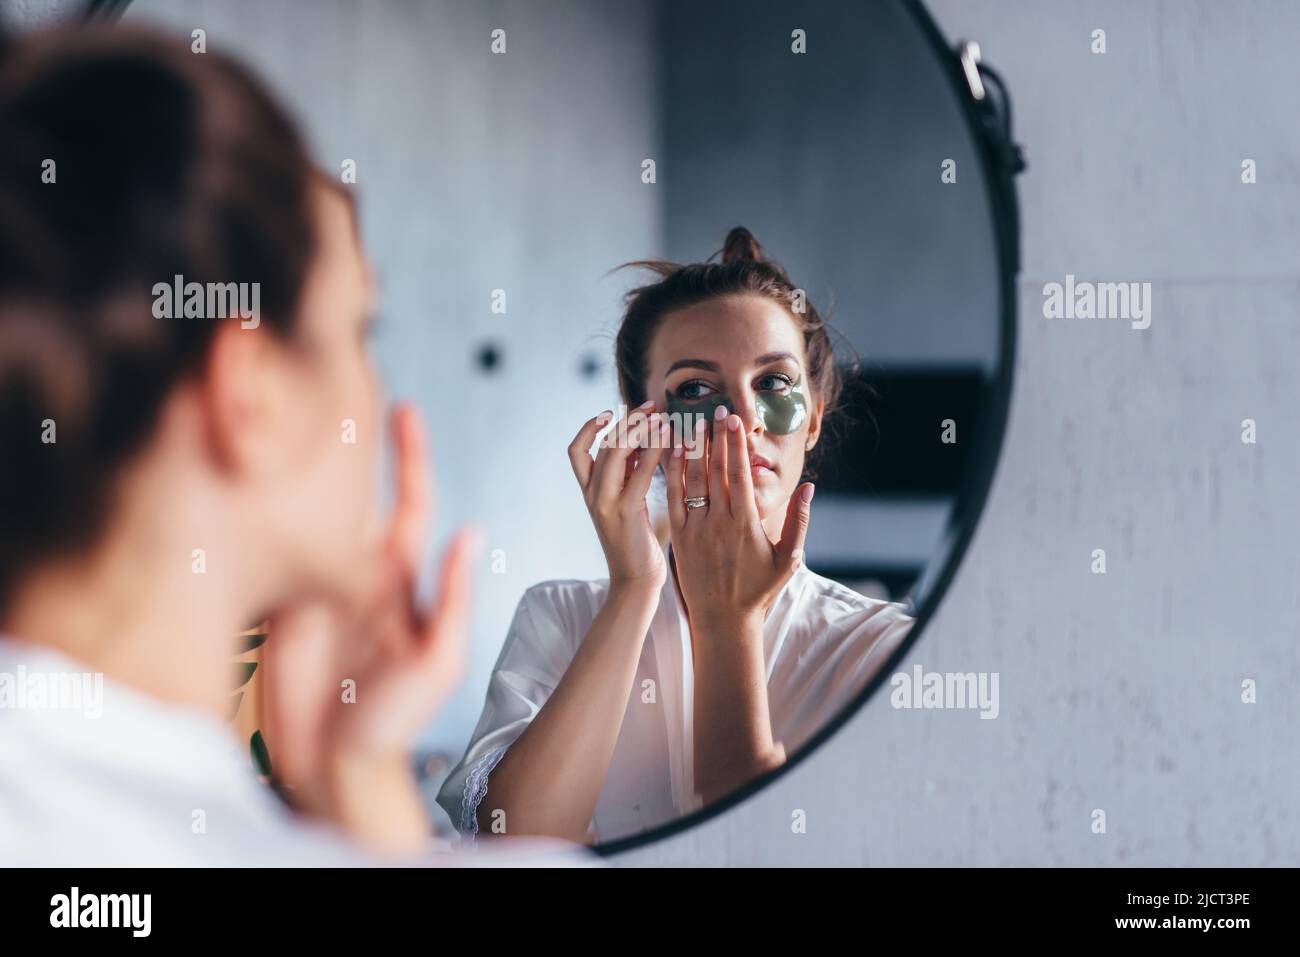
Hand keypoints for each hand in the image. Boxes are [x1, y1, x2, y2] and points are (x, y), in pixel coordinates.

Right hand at [262, 403, 476, 848]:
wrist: (334, 765)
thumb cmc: (395, 720)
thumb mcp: (438, 660)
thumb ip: (451, 597)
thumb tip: (469, 531)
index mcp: (400, 579)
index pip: (410, 503)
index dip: (411, 457)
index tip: (406, 409)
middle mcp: (358, 572)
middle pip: (356, 494)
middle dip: (351, 445)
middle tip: (339, 391)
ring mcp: (315, 584)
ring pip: (311, 514)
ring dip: (306, 471)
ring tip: (294, 419)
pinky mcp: (277, 603)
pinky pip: (273, 550)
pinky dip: (264, 515)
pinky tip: (254, 477)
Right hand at [568, 400, 672, 590]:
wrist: (636, 581)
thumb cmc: (637, 542)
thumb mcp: (627, 502)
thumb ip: (628, 474)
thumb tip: (640, 441)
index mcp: (589, 492)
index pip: (576, 450)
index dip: (589, 427)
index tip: (610, 412)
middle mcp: (592, 494)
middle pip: (602, 443)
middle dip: (628, 420)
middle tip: (652, 406)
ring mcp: (606, 503)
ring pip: (616, 451)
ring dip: (640, 429)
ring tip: (663, 417)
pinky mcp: (627, 511)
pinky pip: (640, 472)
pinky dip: (654, 451)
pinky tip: (670, 440)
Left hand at [665, 405, 812, 628]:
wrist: (724, 620)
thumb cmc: (759, 590)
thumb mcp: (788, 559)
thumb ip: (800, 522)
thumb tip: (811, 487)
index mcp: (746, 523)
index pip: (739, 474)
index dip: (735, 444)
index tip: (734, 420)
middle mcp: (719, 522)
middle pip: (715, 471)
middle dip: (715, 438)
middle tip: (715, 410)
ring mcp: (697, 529)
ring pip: (691, 481)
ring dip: (691, 450)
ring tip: (692, 423)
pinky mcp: (681, 538)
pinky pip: (674, 501)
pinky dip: (672, 476)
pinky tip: (671, 455)